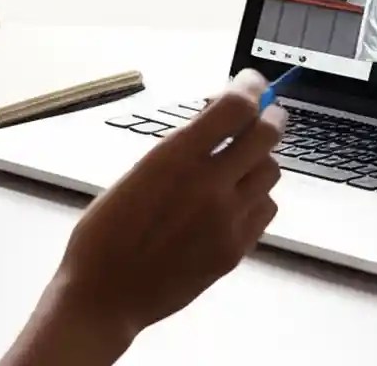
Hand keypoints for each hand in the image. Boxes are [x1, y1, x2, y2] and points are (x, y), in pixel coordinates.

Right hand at [53, 70, 284, 344]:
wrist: (104, 296)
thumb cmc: (105, 233)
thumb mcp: (137, 173)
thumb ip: (182, 149)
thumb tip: (217, 119)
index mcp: (175, 157)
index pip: (235, 106)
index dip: (251, 87)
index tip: (252, 81)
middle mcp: (208, 184)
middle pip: (268, 134)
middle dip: (271, 116)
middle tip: (267, 112)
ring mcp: (227, 219)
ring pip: (272, 172)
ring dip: (261, 159)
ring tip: (243, 161)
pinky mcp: (235, 250)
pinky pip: (266, 209)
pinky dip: (257, 197)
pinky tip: (237, 200)